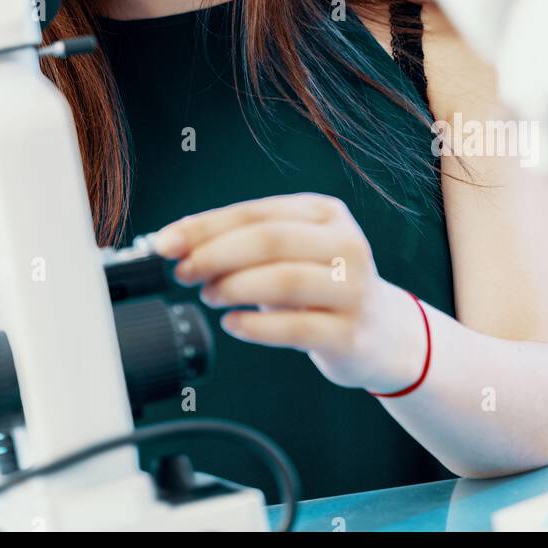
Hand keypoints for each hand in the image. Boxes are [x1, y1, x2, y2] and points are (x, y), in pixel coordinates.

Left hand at [151, 192, 426, 392]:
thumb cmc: (322, 285)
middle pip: (270, 240)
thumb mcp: (291, 252)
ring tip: (208, 295)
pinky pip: (296, 328)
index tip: (165, 242)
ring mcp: (353, 290)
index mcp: (325, 213)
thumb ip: (242, 243)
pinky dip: (256, 325)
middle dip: (215, 254)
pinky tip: (233, 323)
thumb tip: (178, 243)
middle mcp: (346, 244)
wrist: (383, 334)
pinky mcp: (351, 334)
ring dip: (234, 287)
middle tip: (182, 271)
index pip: (255, 213)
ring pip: (285, 280)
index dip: (204, 227)